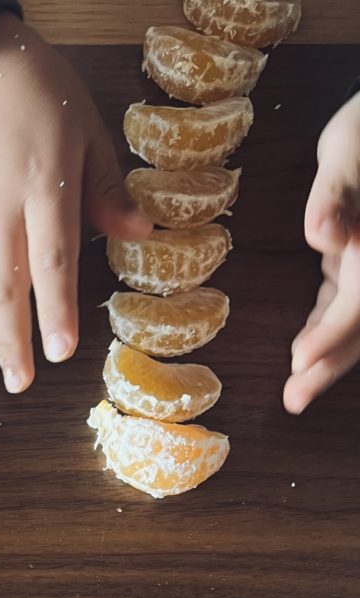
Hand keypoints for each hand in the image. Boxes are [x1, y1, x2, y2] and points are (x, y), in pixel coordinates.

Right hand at [0, 13, 150, 391]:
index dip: (55, 308)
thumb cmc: (40, 94)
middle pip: (7, 283)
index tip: (61, 351)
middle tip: (22, 383)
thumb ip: (106, 189)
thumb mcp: (87, 129)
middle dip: (14, 337)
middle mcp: (1, 206)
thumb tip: (138, 234)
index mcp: (45, 182)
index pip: (52, 258)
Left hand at [284, 92, 359, 413]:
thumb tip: (322, 236)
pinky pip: (347, 302)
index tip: (301, 358)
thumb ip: (336, 193)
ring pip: (356, 318)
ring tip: (295, 391)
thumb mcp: (351, 147)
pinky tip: (302, 350)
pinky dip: (325, 327)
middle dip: (330, 363)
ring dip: (327, 354)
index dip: (334, 332)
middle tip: (294, 400)